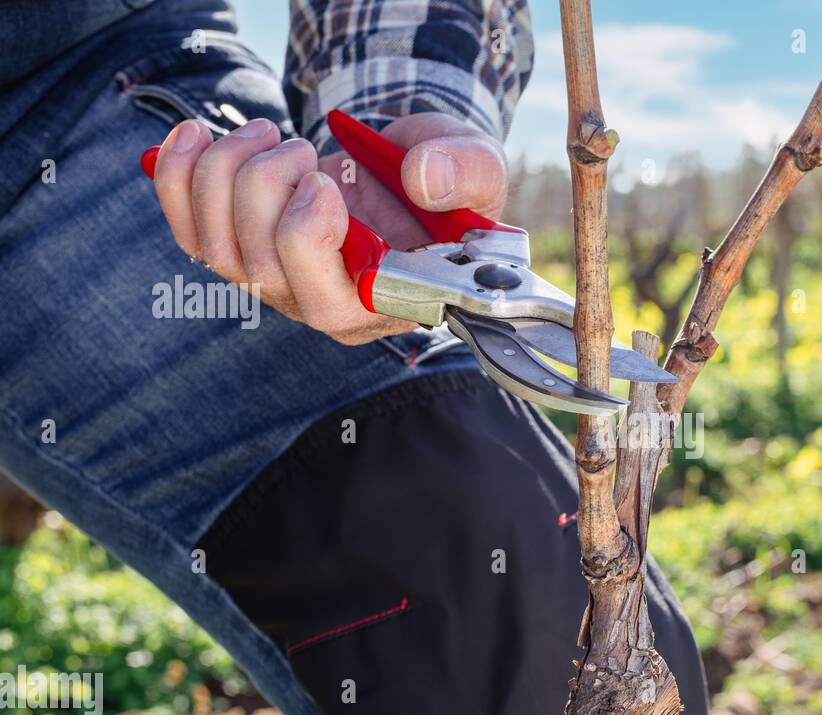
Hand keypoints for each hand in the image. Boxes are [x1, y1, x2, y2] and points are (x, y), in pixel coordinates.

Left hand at [148, 114, 509, 344]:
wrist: (407, 173)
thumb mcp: (477, 167)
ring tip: (267, 135)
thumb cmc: (445, 182)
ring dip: (226, 172)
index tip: (325, 180)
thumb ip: (466, 172)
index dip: (308, 235)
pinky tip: (195, 136)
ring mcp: (279, 286)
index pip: (327, 303)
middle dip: (265, 186)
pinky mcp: (243, 255)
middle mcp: (326, 306)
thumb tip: (423, 177)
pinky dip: (178, 176)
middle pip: (261, 268)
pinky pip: (186, 231)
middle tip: (301, 150)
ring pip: (218, 248)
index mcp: (386, 301)